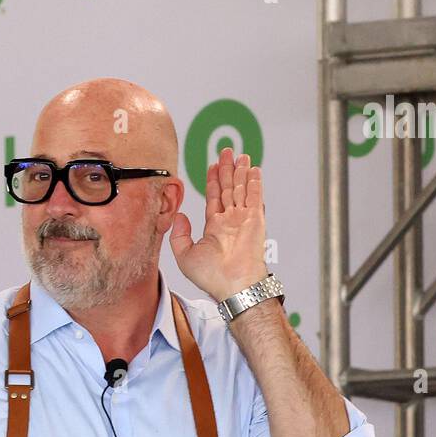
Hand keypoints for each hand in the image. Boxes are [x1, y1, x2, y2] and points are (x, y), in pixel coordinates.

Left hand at [168, 145, 267, 301]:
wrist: (233, 285)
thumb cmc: (212, 277)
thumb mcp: (185, 256)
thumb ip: (179, 235)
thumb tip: (179, 216)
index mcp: (215, 229)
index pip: (214, 198)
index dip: (213, 181)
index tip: (213, 166)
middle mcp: (230, 222)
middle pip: (228, 189)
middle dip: (227, 169)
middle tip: (226, 151)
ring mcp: (244, 219)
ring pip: (242, 188)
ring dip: (241, 171)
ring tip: (241, 155)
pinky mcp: (256, 219)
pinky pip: (255, 196)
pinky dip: (255, 182)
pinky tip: (254, 169)